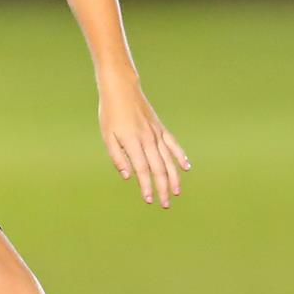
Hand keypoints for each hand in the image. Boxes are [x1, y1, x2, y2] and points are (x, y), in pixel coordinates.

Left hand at [98, 77, 189, 207]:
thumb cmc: (110, 113)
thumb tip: (127, 176)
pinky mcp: (160, 128)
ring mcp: (156, 133)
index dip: (146, 186)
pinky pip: (173, 144)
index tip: (149, 199)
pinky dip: (180, 156)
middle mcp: (148, 139)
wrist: (122, 89)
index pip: (142, 169)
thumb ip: (117, 157)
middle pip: (158, 168)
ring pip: (168, 159)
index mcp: (132, 142)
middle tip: (164, 204)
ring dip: (173, 177)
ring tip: (176, 192)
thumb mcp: (107, 135)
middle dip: (162, 188)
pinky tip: (186, 167)